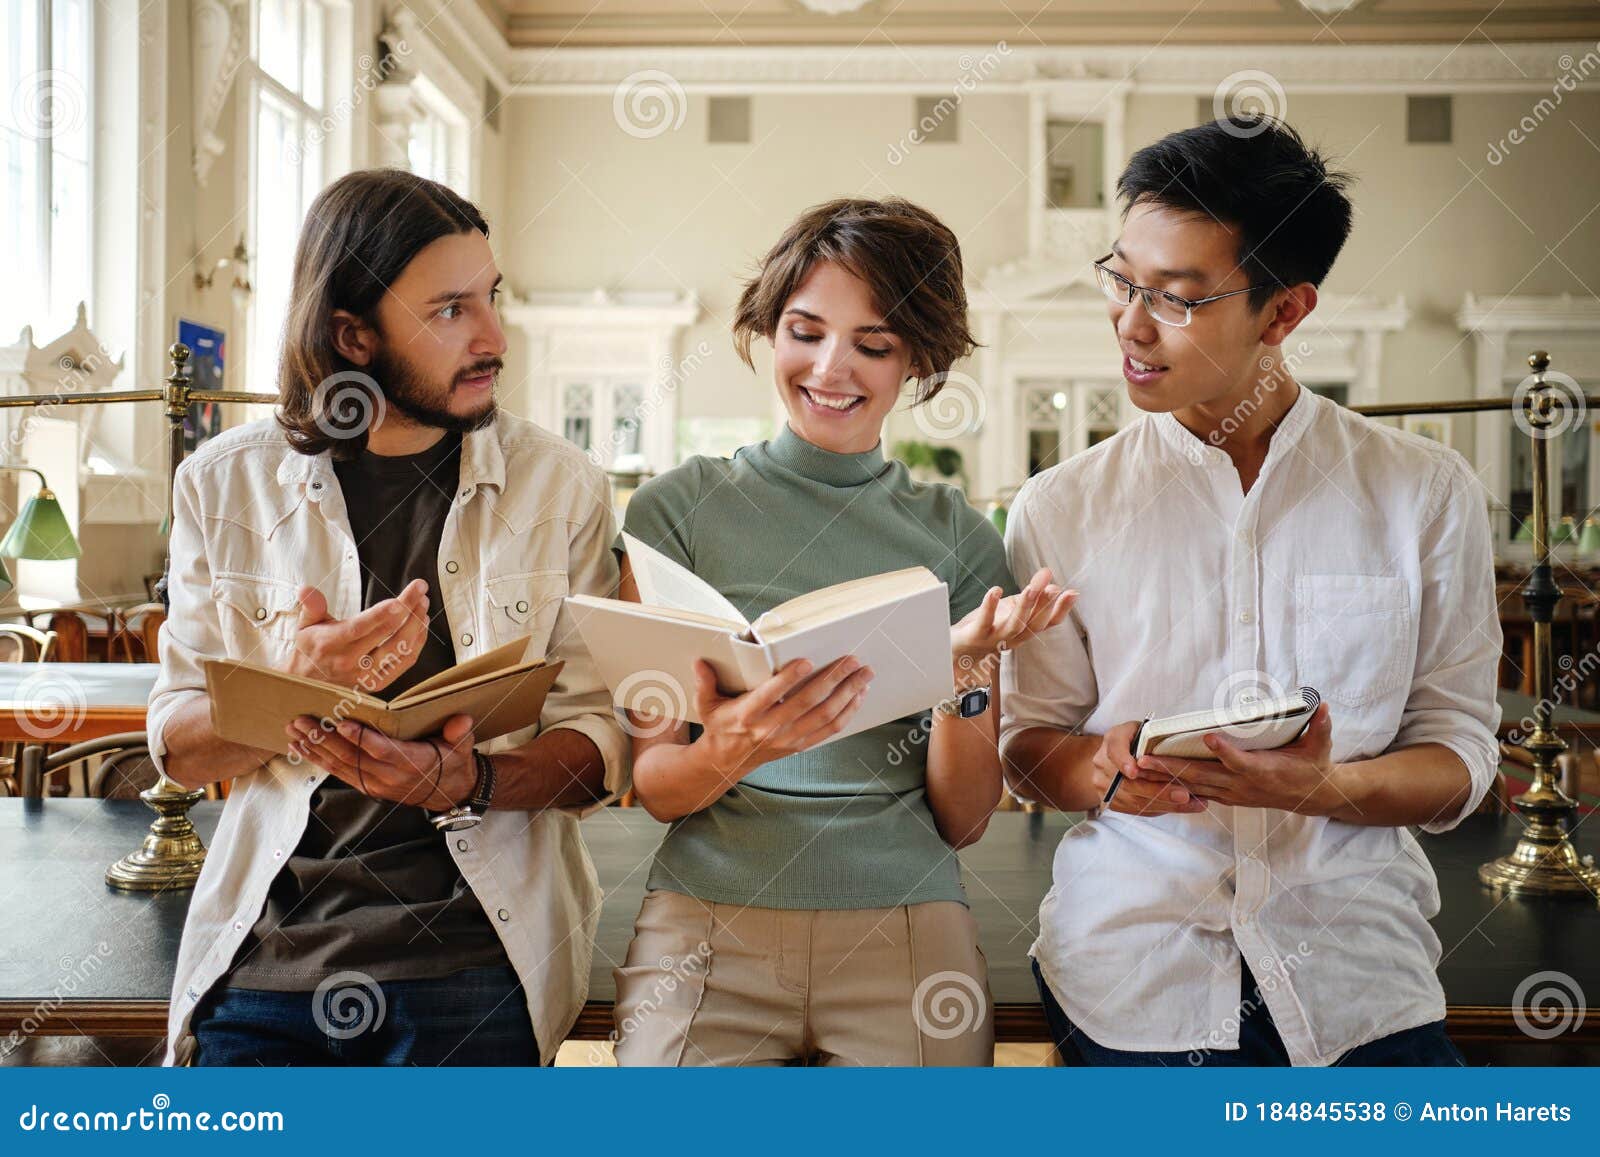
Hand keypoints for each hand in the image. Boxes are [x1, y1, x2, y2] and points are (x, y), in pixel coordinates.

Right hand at [284, 579, 429, 691]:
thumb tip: (306, 589)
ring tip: (423, 603)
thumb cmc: (310, 648)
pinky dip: (417, 643)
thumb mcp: (304, 624)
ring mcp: (365, 675)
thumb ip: (310, 606)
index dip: (382, 614)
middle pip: (386, 633)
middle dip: (408, 608)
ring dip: (416, 625)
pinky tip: (422, 625)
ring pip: (400, 649)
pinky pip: (404, 662)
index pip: (361, 627)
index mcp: (330, 644)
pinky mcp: (377, 683)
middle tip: (420, 589)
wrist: (307, 684)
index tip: (400, 600)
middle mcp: (349, 661)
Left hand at [286, 712, 476, 809]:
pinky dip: (318, 760)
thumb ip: (459, 733)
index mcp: (412, 764)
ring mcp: (374, 783)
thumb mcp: (463, 747)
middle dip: (324, 739)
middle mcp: (389, 777)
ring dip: (315, 748)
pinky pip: (338, 772)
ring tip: (294, 731)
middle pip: (352, 757)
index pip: (383, 751)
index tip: (343, 724)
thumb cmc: (452, 763)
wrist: (449, 792)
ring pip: (340, 766)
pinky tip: (301, 747)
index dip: (362, 739)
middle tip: (303, 721)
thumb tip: (460, 721)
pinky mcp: (366, 785)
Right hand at [692, 657, 873, 778]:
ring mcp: (787, 739)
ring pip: (824, 716)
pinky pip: (829, 730)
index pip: (770, 695)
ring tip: (864, 675)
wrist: (725, 762)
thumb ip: (705, 682)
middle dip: (833, 680)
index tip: (808, 661)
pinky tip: (858, 696)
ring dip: (847, 694)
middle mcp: (769, 728)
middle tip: (852, 660)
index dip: (790, 679)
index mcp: (746, 715)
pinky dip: (847, 713)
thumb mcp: (706, 704)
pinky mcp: (799, 745)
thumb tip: (701, 662)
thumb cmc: (719, 726)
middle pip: (807, 703)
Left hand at [950, 568, 1074, 689]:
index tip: (1073, 593)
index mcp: (1025, 631)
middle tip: (1053, 585)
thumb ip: (1032, 600)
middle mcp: (1013, 638)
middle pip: (1034, 623)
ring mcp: (995, 639)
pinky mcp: (975, 636)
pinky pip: (984, 622)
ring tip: (1031, 588)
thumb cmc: (988, 626)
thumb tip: (1054, 585)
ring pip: (1014, 625)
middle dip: (1044, 604)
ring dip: (1024, 607)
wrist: (957, 650)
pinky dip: (990, 607)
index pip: (1048, 623)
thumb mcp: (1012, 611)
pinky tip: (996, 590)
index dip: (1062, 609)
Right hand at [1090, 719, 1207, 816]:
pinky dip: (1161, 809)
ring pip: (1135, 800)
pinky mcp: (1112, 802)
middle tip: (1184, 794)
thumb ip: (1155, 736)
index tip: (1134, 772)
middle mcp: (1103, 764)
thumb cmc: (1137, 740)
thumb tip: (1181, 747)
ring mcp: (1105, 786)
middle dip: (1158, 790)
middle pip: (1128, 783)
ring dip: (1165, 803)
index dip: (1123, 761)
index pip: (1115, 750)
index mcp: (1113, 740)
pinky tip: (1181, 807)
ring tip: (1191, 803)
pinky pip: (1137, 809)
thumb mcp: (1144, 729)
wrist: (1113, 757)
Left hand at [1135, 703, 1337, 814]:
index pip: (1240, 761)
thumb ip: (1320, 727)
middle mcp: (1243, 785)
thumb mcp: (1321, 746)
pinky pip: (1198, 793)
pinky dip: (1176, 787)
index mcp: (1264, 771)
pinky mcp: (1228, 797)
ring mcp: (1233, 794)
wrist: (1312, 796)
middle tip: (1145, 758)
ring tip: (1140, 767)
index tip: (1208, 737)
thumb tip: (1323, 705)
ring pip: (1195, 786)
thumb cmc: (1313, 767)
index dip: (1224, 751)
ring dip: (1167, 777)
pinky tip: (1155, 779)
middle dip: (1173, 768)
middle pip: (1204, 777)